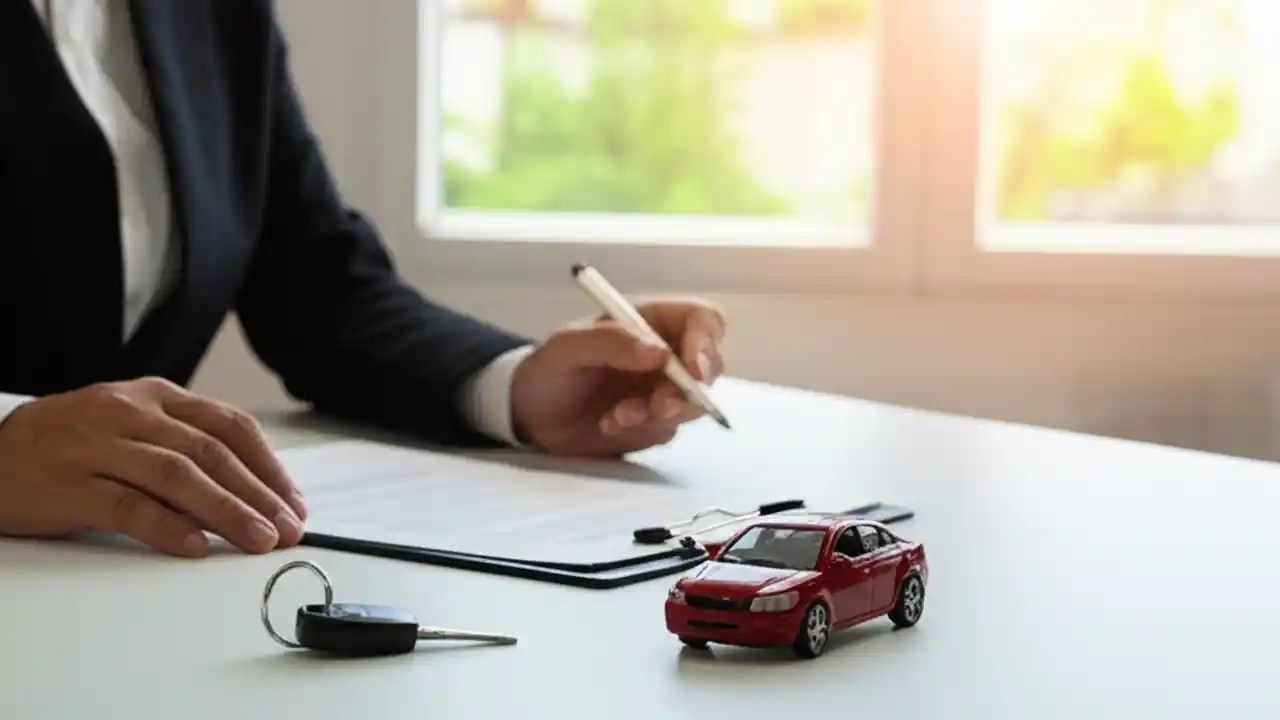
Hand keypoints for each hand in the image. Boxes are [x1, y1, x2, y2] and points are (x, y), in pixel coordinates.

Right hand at [0, 377, 306, 557]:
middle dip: (259, 494)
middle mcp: (130, 414)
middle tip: (289, 527)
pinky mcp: (68, 484)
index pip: (229, 427)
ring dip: (227, 512)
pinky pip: (127, 506)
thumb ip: (184, 449)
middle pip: (212, 453)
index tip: (294, 500)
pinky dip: (167, 527)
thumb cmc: (68, 446)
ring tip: (258, 540)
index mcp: (155, 396)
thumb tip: (250, 493)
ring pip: (178, 476)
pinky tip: (196, 547)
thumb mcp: (131, 428)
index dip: (269, 466)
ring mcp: (98, 446)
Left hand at [510, 298, 726, 455]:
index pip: (701, 319)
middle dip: (690, 389)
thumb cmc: (547, 370)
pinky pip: (669, 429)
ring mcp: (662, 389)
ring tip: (616, 417)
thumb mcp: (566, 348)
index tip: (694, 369)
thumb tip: (659, 351)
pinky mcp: (654, 422)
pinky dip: (643, 429)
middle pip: (710, 365)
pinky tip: (608, 424)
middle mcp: (664, 353)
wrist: (529, 417)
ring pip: (694, 402)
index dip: (706, 341)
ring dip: (662, 413)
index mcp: (649, 322)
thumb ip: (610, 342)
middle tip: (658, 406)